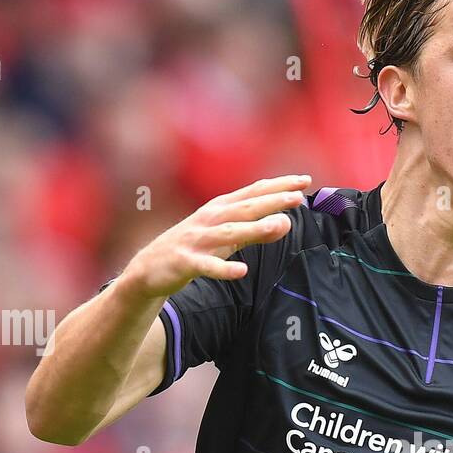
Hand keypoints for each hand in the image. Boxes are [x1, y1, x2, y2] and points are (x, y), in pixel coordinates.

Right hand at [122, 174, 312, 297]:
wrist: (148, 270)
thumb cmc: (193, 249)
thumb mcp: (225, 238)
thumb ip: (253, 230)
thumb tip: (286, 222)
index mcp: (219, 209)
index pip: (253, 193)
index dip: (278, 187)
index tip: (304, 181)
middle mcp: (208, 220)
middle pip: (245, 208)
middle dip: (272, 201)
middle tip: (298, 196)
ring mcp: (196, 240)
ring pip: (229, 233)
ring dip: (254, 229)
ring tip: (280, 225)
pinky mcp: (184, 262)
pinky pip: (206, 266)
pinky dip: (223, 268)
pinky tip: (241, 271)